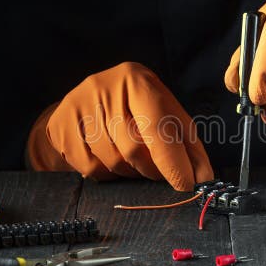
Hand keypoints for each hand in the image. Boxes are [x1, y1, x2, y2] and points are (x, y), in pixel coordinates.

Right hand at [27, 62, 212, 190]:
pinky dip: (108, 174)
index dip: (174, 161)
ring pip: (113, 162)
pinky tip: (110, 160)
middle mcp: (104, 89)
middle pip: (134, 149)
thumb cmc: (135, 107)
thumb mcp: (165, 112)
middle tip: (160, 171)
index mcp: (136, 80)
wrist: (85, 100)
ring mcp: (78, 108)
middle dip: (153, 169)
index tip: (187, 184)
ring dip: (131, 172)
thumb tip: (204, 176)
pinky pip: (91, 169)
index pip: (158, 126)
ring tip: (133, 160)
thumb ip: (187, 142)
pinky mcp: (61, 127)